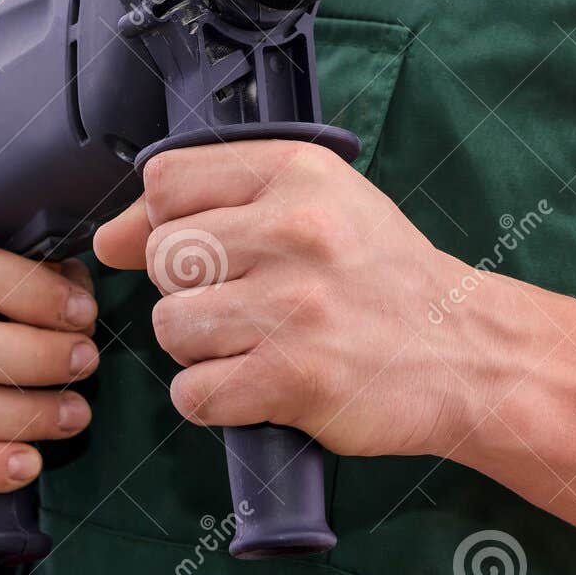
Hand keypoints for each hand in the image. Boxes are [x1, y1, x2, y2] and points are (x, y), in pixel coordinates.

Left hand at [92, 141, 486, 457]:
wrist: (469, 353)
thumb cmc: (384, 278)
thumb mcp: (316, 208)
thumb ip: (211, 208)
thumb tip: (106, 239)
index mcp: (300, 174)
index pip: (166, 181)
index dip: (168, 221)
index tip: (209, 247)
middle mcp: (296, 231)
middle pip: (162, 258)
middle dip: (189, 289)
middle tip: (247, 302)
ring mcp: (293, 306)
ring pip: (171, 327)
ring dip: (202, 348)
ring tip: (258, 343)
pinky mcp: (293, 378)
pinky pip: (193, 393)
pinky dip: (216, 400)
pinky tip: (260, 384)